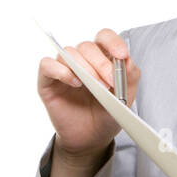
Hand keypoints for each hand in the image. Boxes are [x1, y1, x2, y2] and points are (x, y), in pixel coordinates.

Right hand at [37, 27, 140, 159]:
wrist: (91, 139)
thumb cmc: (106, 115)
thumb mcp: (126, 97)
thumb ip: (129, 76)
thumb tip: (126, 59)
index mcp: (101, 58)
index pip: (104, 37)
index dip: (113, 42)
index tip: (122, 55)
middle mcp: (81, 60)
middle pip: (87, 47)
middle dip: (101, 63)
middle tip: (110, 81)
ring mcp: (63, 68)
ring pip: (69, 53)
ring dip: (84, 68)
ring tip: (95, 87)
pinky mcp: (48, 80)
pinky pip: (47, 65)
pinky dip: (61, 71)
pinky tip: (75, 83)